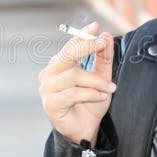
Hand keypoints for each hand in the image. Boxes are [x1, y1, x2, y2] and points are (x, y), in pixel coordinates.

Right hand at [38, 21, 115, 144]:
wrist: (86, 129)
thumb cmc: (90, 103)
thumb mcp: (101, 78)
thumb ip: (103, 58)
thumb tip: (106, 36)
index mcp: (59, 66)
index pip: (69, 46)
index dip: (81, 36)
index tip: (95, 26)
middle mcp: (49, 75)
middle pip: (66, 56)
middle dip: (86, 47)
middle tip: (102, 43)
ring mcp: (47, 90)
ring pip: (73, 76)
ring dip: (95, 81)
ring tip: (110, 88)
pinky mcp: (50, 104)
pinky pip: (72, 93)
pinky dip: (90, 94)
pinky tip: (101, 96)